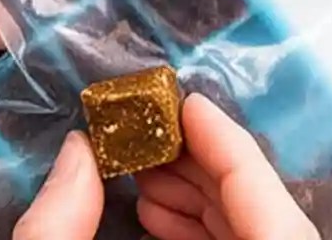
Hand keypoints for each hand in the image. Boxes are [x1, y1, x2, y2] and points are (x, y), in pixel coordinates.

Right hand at [14, 94, 318, 239]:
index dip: (231, 149)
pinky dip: (201, 232)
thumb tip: (75, 154)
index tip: (194, 105)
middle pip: (266, 217)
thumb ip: (60, 228)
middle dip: (206, 168)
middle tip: (156, 130)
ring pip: (252, 236)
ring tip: (144, 170)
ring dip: (200, 200)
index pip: (271, 208)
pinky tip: (156, 212)